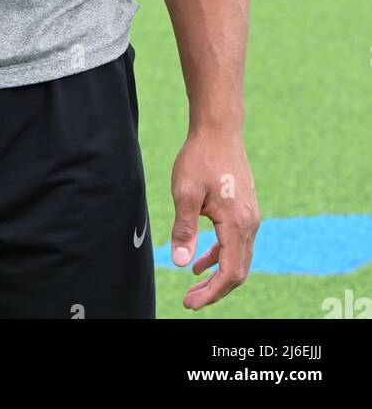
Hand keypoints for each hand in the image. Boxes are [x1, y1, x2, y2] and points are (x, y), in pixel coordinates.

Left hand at [170, 129, 259, 309]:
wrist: (218, 130)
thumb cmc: (200, 158)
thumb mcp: (184, 193)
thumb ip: (184, 230)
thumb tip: (181, 263)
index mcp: (237, 224)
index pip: (230, 273)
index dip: (211, 293)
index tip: (189, 302)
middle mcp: (250, 224)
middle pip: (238, 270)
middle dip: (215, 290)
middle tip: (189, 300)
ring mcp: (250, 216)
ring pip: (238, 257)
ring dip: (217, 274)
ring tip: (193, 285)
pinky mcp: (245, 209)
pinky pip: (236, 242)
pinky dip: (220, 255)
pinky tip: (201, 260)